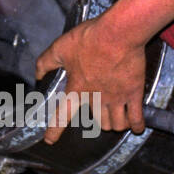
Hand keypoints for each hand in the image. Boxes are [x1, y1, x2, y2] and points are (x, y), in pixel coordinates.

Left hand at [34, 13, 147, 143]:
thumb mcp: (60, 47)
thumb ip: (46, 62)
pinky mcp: (133, 93)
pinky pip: (136, 117)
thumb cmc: (89, 38)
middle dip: (98, 122)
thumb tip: (37, 74)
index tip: (49, 141)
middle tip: (99, 116)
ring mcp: (116, 98)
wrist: (118, 33)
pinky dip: (136, 125)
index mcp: (77, 88)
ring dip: (115, 124)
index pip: (62, 115)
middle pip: (99, 122)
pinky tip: (135, 127)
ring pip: (116, 124)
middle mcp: (96, 98)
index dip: (55, 130)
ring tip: (115, 119)